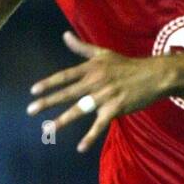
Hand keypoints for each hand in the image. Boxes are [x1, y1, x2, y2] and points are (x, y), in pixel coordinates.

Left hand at [26, 31, 171, 151]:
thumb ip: (81, 47)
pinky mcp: (115, 109)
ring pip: (80, 110)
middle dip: (48, 102)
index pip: (65, 76)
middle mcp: (95, 81)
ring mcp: (105, 96)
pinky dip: (90, 137)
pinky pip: (100, 125)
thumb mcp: (103, 53)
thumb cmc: (126, 65)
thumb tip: (64, 35)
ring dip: (63, 120)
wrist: (153, 75)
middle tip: (31, 110)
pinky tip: (80, 148)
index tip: (33, 91)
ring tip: (48, 129)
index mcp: (91, 68)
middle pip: (67, 93)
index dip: (49, 83)